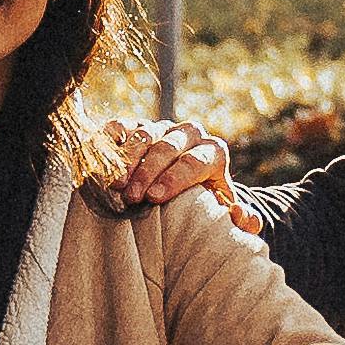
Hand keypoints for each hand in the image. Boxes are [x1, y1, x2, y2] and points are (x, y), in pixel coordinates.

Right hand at [95, 119, 255, 232]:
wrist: (186, 185)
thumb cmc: (203, 202)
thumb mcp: (223, 211)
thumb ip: (240, 219)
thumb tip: (241, 217)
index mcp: (213, 151)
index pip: (195, 161)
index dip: (174, 180)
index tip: (155, 199)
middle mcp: (189, 133)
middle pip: (168, 148)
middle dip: (148, 173)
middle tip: (132, 197)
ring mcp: (161, 127)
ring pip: (144, 136)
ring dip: (128, 161)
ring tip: (116, 185)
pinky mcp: (136, 125)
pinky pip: (121, 126)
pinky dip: (111, 141)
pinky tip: (103, 162)